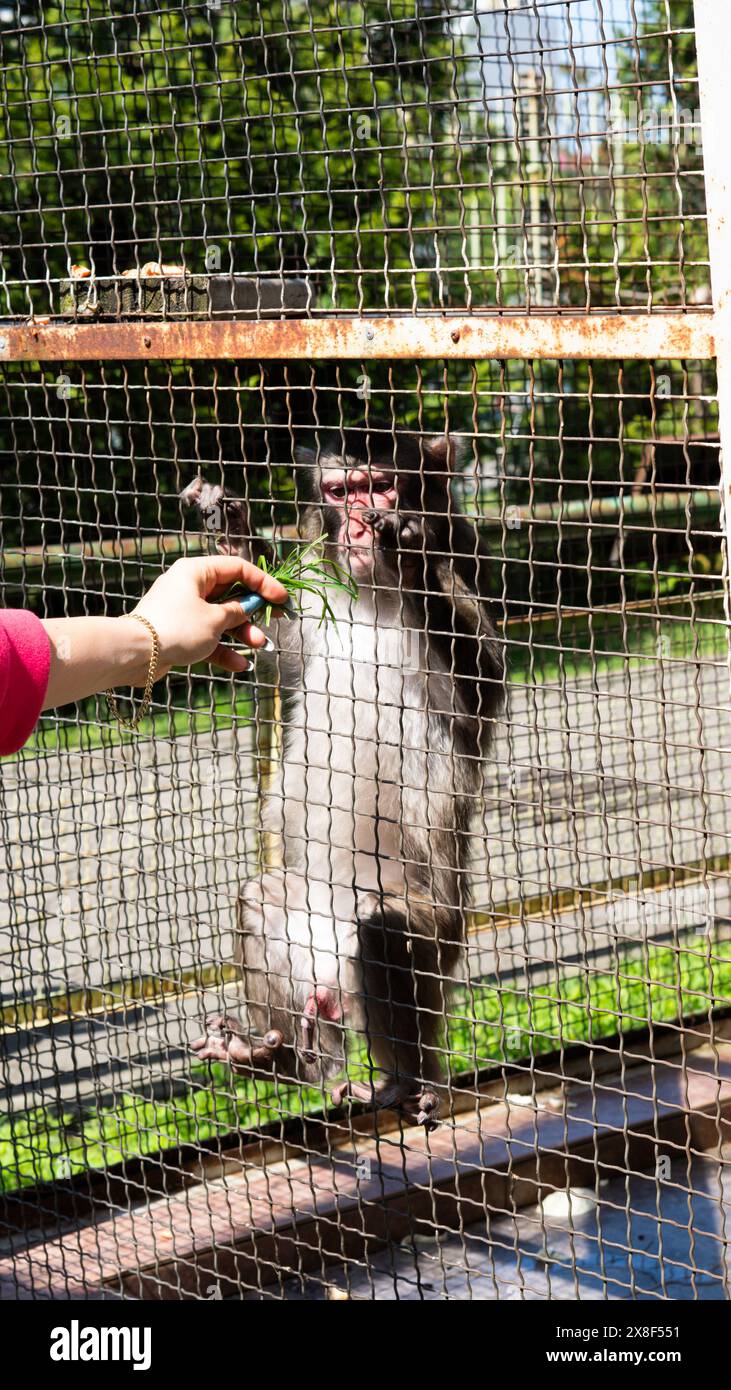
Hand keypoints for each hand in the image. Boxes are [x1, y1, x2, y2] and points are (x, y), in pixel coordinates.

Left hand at [132, 555, 287, 678]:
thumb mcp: (215, 619)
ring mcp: (184, 611)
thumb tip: (249, 607)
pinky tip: (240, 665)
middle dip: (253, 612)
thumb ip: (237, 612)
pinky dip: (223, 649)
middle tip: (274, 622)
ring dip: (241, 633)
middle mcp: (190, 587)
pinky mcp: (180, 633)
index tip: (281, 599)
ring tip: (258, 646)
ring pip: (221, 619)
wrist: (136, 654)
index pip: (237, 568)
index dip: (263, 583)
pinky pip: (208, 638)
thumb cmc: (177, 628)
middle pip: (230, 594)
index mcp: (196, 571)